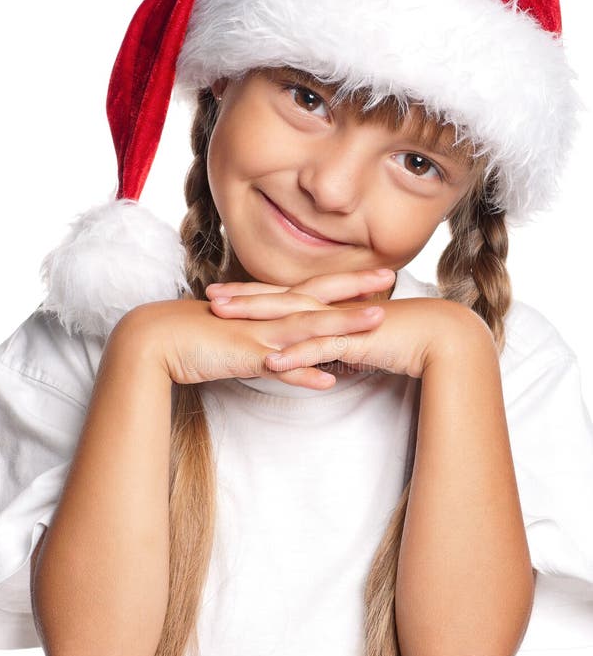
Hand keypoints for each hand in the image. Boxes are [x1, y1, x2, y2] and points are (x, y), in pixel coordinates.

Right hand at [113, 269, 397, 388]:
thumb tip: (287, 350)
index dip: (345, 281)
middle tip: (392, 277)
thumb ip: (266, 339)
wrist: (154, 339)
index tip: (376, 273)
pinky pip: (278, 367)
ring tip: (377, 322)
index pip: (312, 289)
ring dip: (342, 325)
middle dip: (355, 289)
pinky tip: (328, 381)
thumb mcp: (237, 334)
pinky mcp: (242, 356)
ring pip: (306, 328)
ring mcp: (256, 334)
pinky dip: (302, 374)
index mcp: (266, 307)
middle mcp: (266, 315)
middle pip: (317, 298)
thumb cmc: (194, 335)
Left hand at [205, 275, 489, 379]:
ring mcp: (344, 321)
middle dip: (243, 298)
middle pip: (281, 299)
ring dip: (256, 316)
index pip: (287, 296)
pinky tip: (270, 362)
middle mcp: (334, 307)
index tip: (226, 293)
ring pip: (292, 316)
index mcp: (334, 306)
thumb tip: (329, 354)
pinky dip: (295, 354)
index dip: (255, 294)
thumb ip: (343, 344)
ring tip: (222, 317)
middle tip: (209, 296)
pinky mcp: (357, 339)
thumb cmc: (408, 338)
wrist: (444, 338)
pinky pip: (321, 347)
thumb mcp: (365, 341)